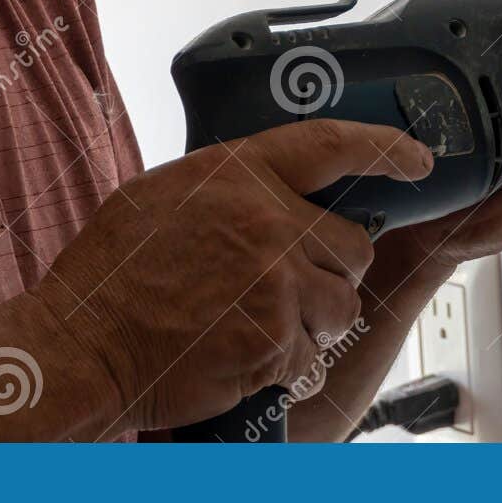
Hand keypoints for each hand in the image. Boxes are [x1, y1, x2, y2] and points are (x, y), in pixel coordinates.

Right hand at [33, 120, 432, 433]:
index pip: (331, 145)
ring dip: (315, 315)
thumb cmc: (113, 272)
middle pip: (352, 242)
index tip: (417, 159)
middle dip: (332, 265)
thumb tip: (274, 191)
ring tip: (260, 318)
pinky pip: (313, 348)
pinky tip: (242, 349)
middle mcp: (268, 221)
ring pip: (343, 300)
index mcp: (238, 172)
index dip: (385, 149)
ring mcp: (277, 283)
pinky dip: (288, 357)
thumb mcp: (167, 193)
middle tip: (288, 279)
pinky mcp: (277, 340)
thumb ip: (232, 186)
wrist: (84, 344)